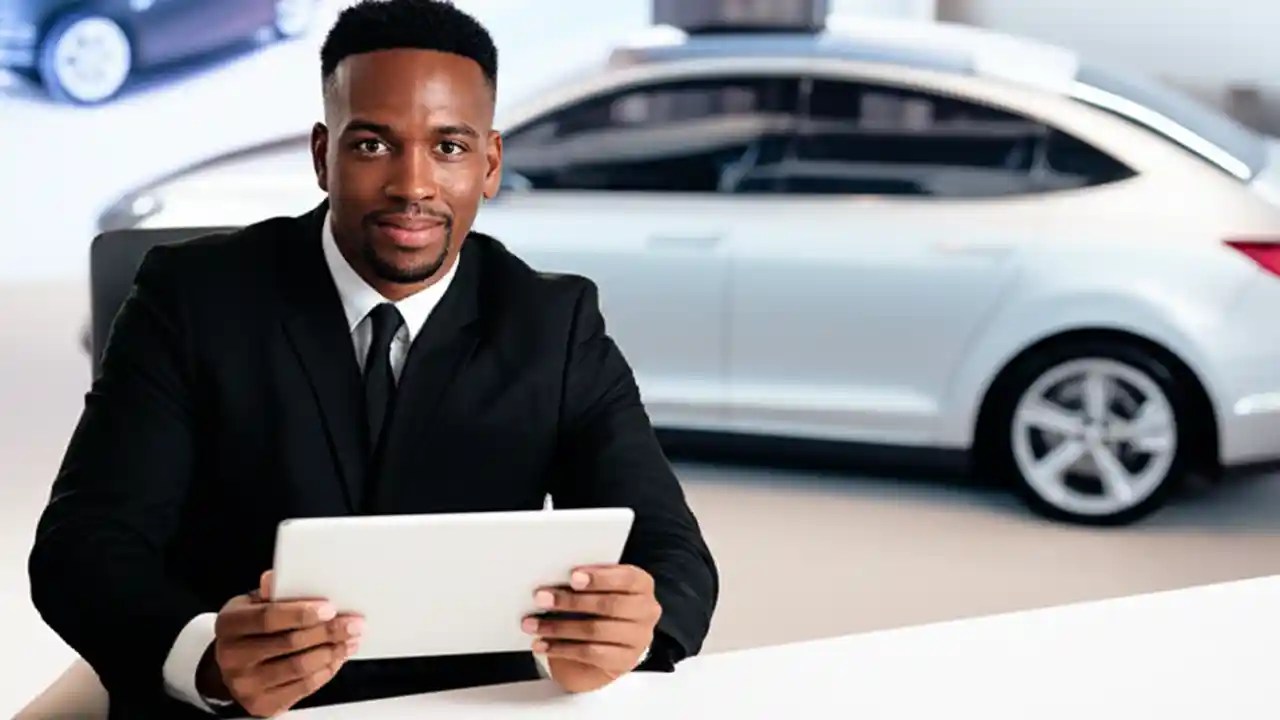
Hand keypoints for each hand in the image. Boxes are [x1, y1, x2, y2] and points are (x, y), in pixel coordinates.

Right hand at [198, 570, 363, 716]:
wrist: (235, 666)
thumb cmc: (251, 628)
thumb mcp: (254, 604)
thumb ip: (271, 593)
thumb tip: (274, 578)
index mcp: (229, 624)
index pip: (267, 617)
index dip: (301, 613)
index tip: (330, 609)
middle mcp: (232, 656)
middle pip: (289, 643)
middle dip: (328, 632)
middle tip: (354, 624)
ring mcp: (245, 684)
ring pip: (299, 667)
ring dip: (332, 652)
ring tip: (351, 640)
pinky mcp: (262, 704)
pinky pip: (303, 687)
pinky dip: (326, 671)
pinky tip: (337, 657)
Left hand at [525, 564, 661, 692]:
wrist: (612, 642)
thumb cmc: (602, 606)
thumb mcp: (601, 587)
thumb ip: (586, 580)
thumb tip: (553, 578)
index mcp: (642, 585)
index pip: (626, 578)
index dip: (599, 577)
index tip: (572, 577)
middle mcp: (646, 611)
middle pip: (609, 605)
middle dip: (572, 601)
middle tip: (542, 598)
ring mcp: (638, 638)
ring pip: (595, 631)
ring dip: (559, 627)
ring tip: (533, 624)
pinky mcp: (624, 661)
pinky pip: (589, 654)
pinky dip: (561, 648)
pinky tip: (543, 644)